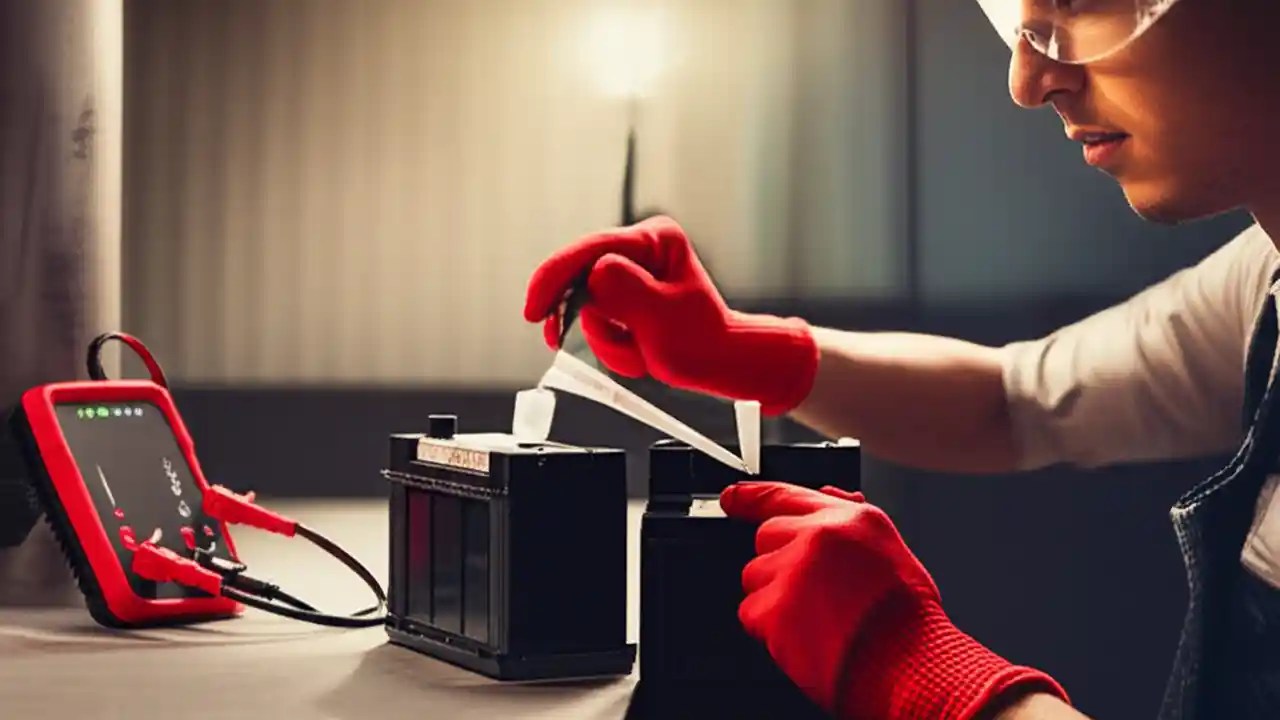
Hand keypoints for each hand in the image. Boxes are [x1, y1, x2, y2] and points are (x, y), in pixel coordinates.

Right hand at [522, 216, 818, 415]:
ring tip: (637, 352)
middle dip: (584, 317)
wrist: (720, 364)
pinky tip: (635, 351)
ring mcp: (631, 274)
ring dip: (605, 338)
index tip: (534, 309)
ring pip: (587, 304)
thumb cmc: (704, 340)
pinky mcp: (625, 296)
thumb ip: (627, 291)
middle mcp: (640, 250)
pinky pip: (597, 319)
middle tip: (557, 338)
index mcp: (655, 239)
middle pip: (581, 276)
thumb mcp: (663, 317)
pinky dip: (610, 343)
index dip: (555, 278)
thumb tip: (595, 273)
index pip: (591, 250)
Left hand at [720, 482, 1069, 719]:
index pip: (785, 495)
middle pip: (765, 538)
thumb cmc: (907, 622)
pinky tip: (804, 637)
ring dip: (773, 599)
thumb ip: (849, 523)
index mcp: (849, 520)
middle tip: (809, 595)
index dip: (750, 497)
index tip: (731, 499)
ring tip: (815, 619)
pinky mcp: (775, 607)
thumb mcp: (888, 552)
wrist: (911, 667)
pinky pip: (751, 613)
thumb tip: (828, 495)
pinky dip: (769, 630)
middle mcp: (819, 536)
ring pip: (754, 577)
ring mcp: (793, 570)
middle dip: (778, 565)